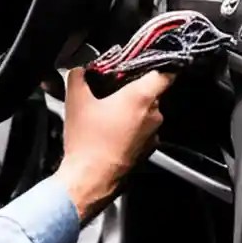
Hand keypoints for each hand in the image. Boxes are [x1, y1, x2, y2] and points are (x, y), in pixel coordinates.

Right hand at [53, 67, 174, 223]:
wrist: (90, 179)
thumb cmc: (87, 141)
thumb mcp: (75, 101)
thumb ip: (78, 77)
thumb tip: (79, 69)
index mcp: (141, 97)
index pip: (166, 73)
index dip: (159, 65)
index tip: (149, 63)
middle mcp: (153, 115)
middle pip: (151, 93)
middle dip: (133, 91)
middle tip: (111, 92)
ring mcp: (153, 135)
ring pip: (146, 113)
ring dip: (132, 112)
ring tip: (107, 116)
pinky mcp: (148, 150)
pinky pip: (143, 131)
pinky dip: (131, 129)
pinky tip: (111, 133)